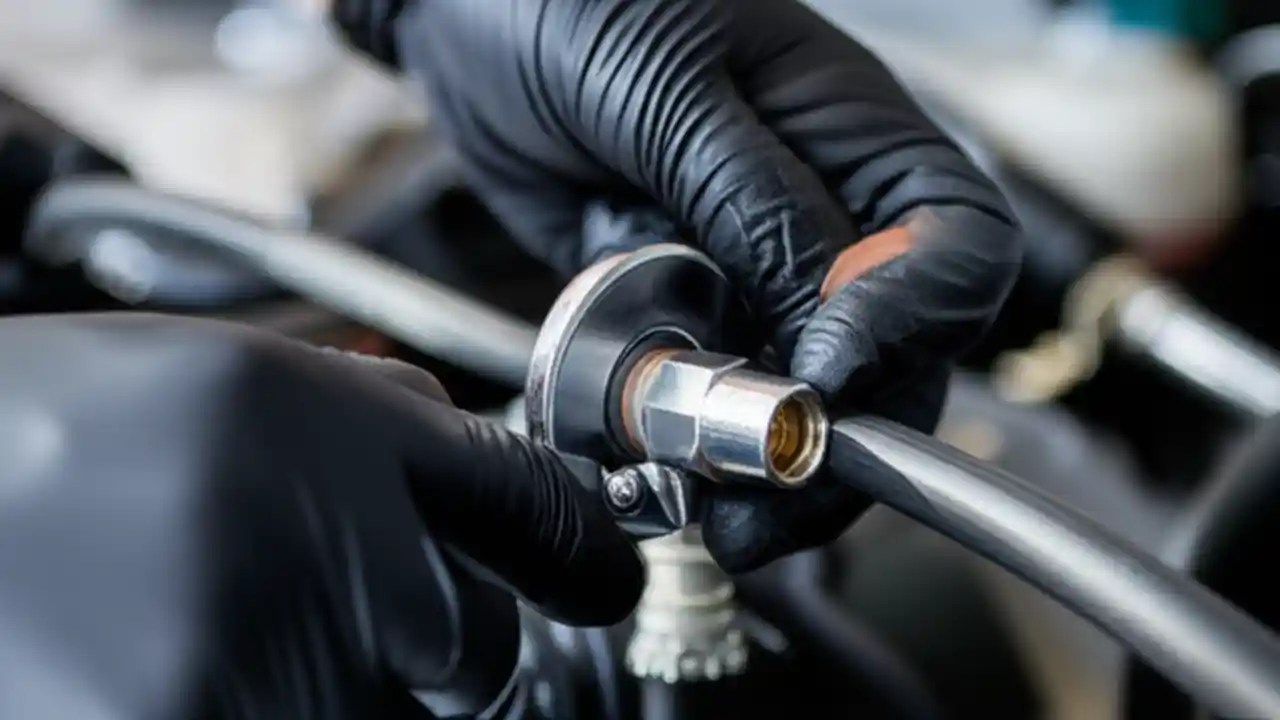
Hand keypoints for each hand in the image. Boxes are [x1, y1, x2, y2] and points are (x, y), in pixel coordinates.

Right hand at [0, 314, 641, 717]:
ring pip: (391, 714)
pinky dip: (268, 703)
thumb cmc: (43, 445)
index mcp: (322, 427)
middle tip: (310, 611)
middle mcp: (311, 540)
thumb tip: (467, 456)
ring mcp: (256, 666)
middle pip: (473, 650)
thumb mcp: (215, 392)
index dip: (582, 553)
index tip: (603, 578)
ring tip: (193, 625)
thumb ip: (361, 426)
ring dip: (332, 686)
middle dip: (424, 644)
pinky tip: (164, 659)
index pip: (529, 503)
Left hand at [333, 0, 1021, 570]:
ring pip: (798, 390)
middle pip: (888, 353)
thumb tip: (824, 320)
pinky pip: (710, 386)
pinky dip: (689, 434)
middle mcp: (823, 211)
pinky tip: (652, 458)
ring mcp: (749, 265)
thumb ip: (754, 202)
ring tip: (698, 497)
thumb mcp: (670, 91)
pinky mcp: (682, 301)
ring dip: (758, 455)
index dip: (912, 327)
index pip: (958, 248)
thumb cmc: (571, 0)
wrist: (463, 13)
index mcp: (859, 135)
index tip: (826, 378)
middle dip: (837, 436)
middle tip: (764, 498)